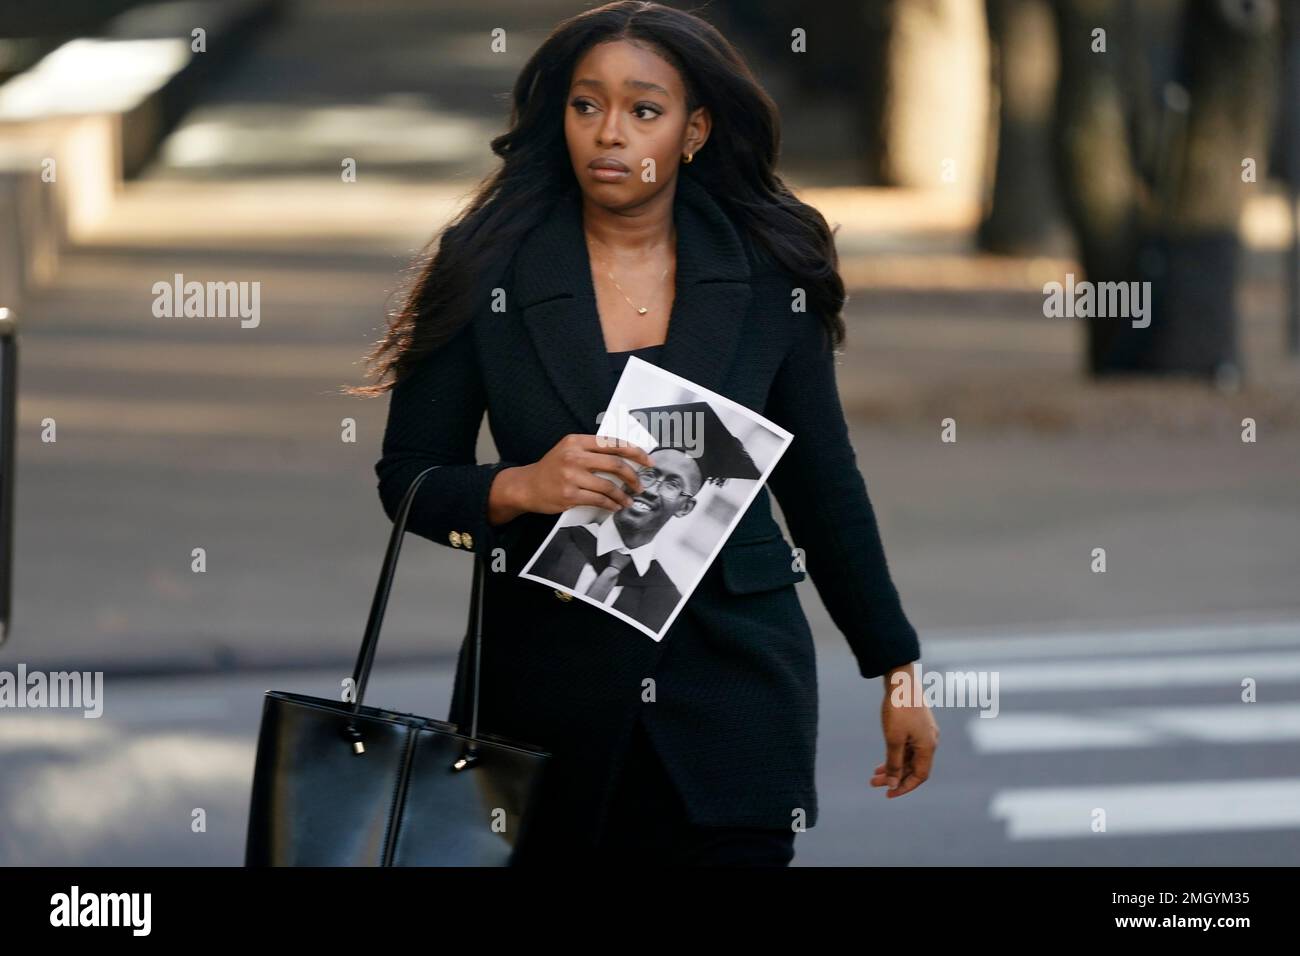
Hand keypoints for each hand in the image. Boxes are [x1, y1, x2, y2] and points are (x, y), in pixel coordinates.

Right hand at [513, 433, 655, 515]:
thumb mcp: (568, 449)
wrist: (526, 486)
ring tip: (628, 499)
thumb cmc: (551, 468)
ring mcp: (571, 476)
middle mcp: (574, 456)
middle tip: (640, 484)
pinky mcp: (570, 495)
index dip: (634, 452)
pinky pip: (598, 500)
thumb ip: (591, 450)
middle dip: (633, 475)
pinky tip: (615, 506)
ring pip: (608, 486)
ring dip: (623, 495)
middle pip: (615, 464)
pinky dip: (611, 504)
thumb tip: (623, 456)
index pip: (613, 444)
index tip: (648, 460)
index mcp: (576, 442)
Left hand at [871, 662, 938, 798]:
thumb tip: (893, 784)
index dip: (904, 787)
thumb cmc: (898, 709)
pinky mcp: (917, 724)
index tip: (887, 794)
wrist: (901, 679)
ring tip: (875, 774)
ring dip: (893, 766)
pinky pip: (908, 746)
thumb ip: (894, 763)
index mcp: (928, 746)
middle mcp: (929, 741)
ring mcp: (924, 732)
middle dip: (895, 777)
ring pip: (909, 757)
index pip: (919, 776)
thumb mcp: (893, 739)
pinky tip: (884, 758)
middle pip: (913, 767)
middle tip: (873, 783)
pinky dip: (896, 754)